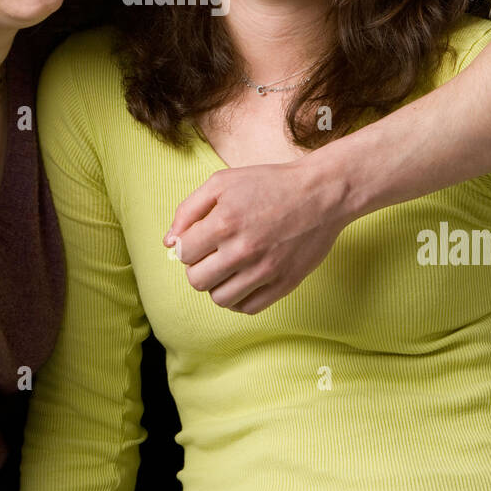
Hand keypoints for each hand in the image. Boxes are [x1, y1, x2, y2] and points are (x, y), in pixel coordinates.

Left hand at [163, 159, 351, 312]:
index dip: (187, 246)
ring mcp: (265, 271)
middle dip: (198, 267)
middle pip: (197, 280)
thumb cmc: (270, 183)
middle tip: (213, 253)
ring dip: (217, 284)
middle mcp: (242, 250)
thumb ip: (189, 210)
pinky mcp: (284, 284)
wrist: (321, 193)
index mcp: (224, 223)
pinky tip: (243, 280)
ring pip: (220, 299)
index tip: (200, 239)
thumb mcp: (223, 182)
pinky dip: (239, 299)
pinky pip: (248, 308)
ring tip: (228, 267)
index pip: (183, 253)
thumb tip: (169, 242)